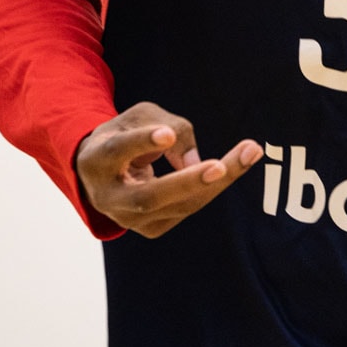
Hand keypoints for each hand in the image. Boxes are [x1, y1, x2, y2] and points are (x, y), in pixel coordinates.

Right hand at [76, 101, 261, 238]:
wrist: (101, 173)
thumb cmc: (124, 135)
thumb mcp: (140, 117)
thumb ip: (168, 128)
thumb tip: (197, 163)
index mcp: (97, 161)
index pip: (118, 151)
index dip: (142, 142)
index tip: (166, 135)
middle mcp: (109, 198)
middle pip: (150, 196)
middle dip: (187, 182)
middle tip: (219, 167)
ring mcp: (129, 220)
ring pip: (178, 206)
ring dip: (217, 182)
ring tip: (249, 152)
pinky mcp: (151, 229)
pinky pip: (188, 208)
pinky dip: (212, 186)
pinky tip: (236, 165)